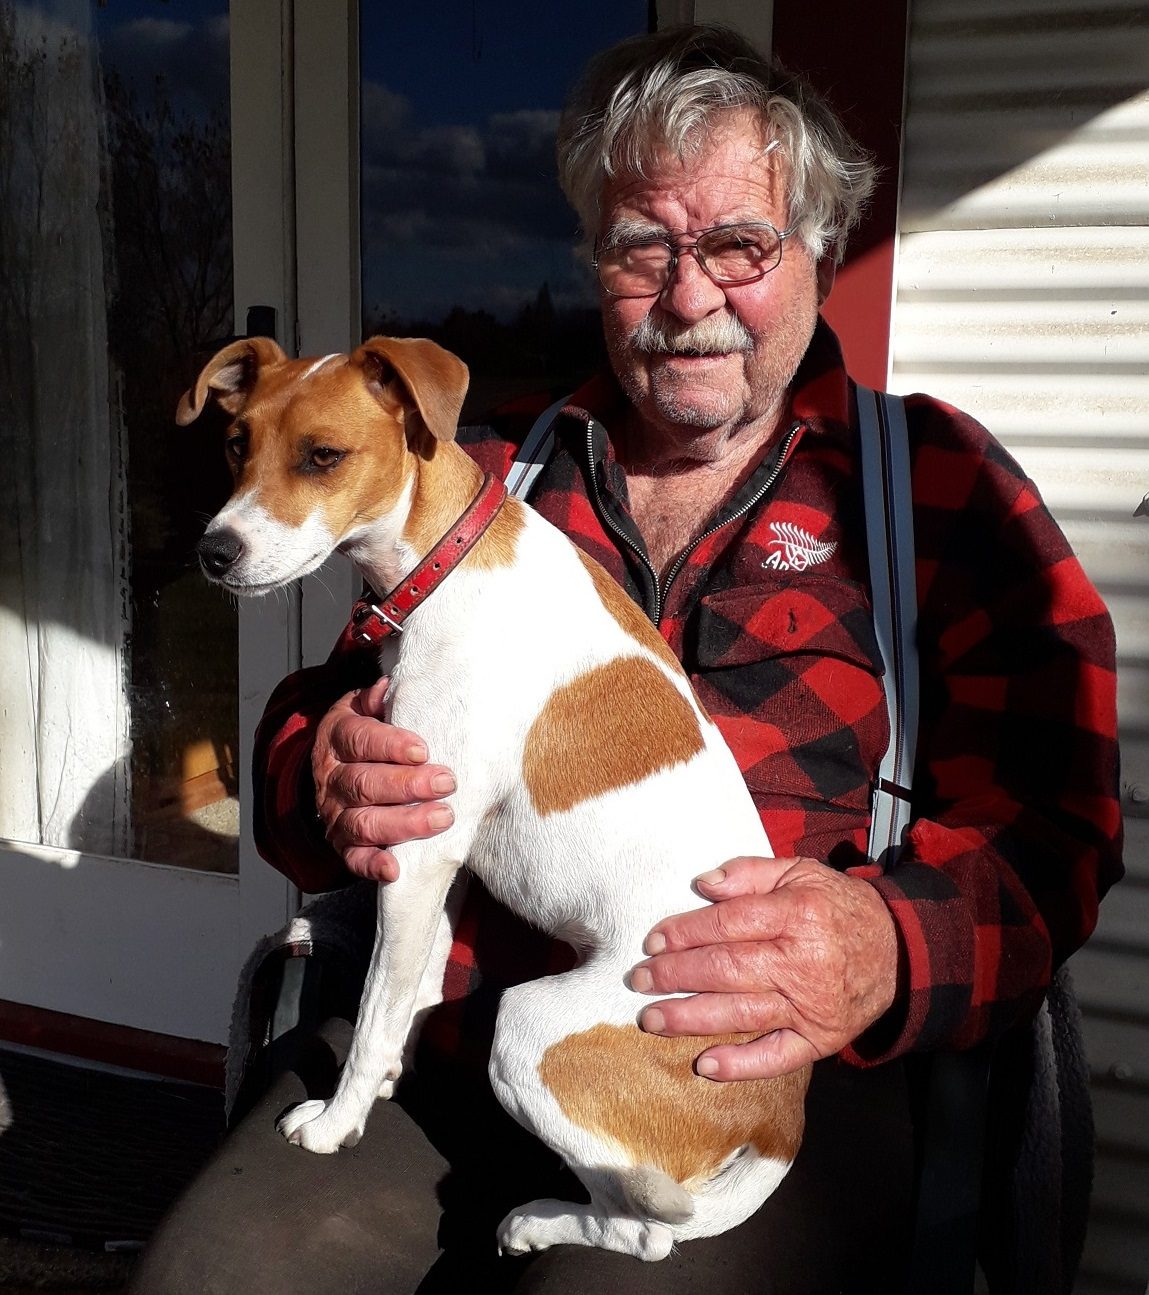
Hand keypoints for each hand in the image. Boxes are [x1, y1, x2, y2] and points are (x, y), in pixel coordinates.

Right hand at [312, 677, 455, 881]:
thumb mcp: (367, 707)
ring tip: (441, 818)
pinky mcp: (342, 843)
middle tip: (445, 783)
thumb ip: (379, 698)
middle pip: (364, 784)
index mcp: (337, 737)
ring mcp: (334, 813)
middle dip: (407, 785)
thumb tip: (389, 686)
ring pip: (362, 822)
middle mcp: (330, 777)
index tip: (423, 750)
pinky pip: (352, 859)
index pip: (359, 740)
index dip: (391, 746)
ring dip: (403, 823)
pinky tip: (395, 868)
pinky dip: (372, 865)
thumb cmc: (366, 732)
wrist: (336, 765)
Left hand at [631, 856, 898, 1079]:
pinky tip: (705, 1065)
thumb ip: (750, 873)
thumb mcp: (801, 872)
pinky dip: (741, 1065)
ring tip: (652, 1019)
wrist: (900, 951)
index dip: (685, 932)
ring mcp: (812, 1006)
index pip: (728, 923)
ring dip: (690, 1018)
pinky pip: (777, 1057)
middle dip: (675, 975)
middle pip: (727, 968)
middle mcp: (803, 962)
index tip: (653, 941)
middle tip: (638, 980)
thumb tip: (702, 884)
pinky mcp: (820, 1039)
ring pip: (741, 1013)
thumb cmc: (838, 907)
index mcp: (798, 914)